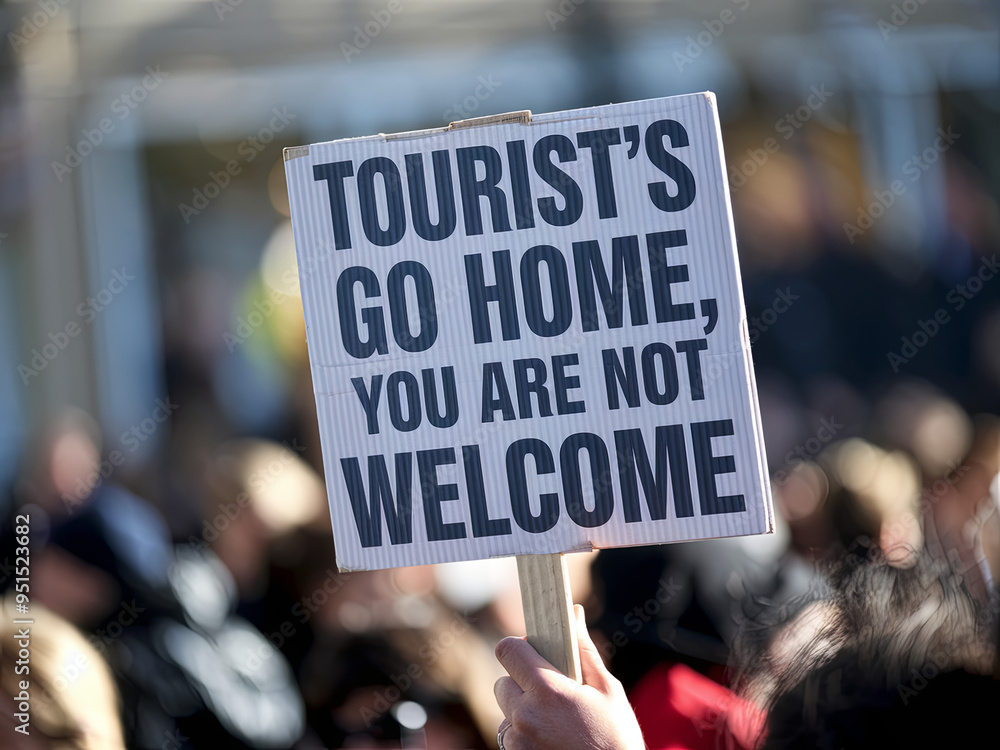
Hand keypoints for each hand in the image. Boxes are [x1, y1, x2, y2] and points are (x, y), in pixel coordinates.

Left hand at [493, 605, 646, 749]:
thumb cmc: (616, 738)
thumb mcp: (608, 690)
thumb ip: (584, 650)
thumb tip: (574, 614)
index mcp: (547, 691)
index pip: (508, 650)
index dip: (519, 646)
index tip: (533, 650)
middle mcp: (525, 716)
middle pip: (502, 681)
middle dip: (521, 681)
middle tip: (550, 690)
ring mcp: (518, 742)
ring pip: (505, 711)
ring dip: (521, 710)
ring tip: (554, 719)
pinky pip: (510, 736)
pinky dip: (523, 734)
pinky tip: (550, 738)